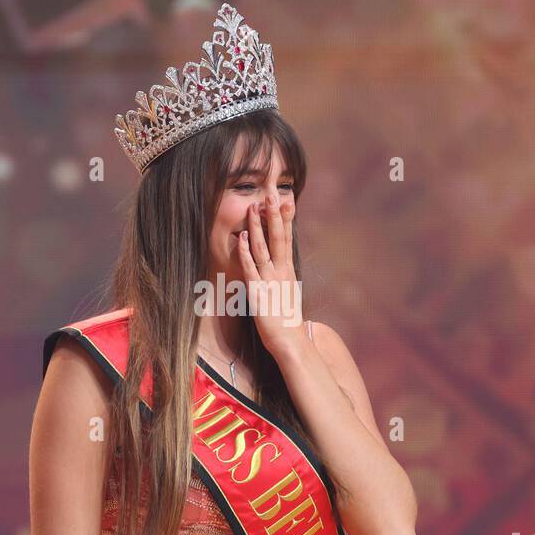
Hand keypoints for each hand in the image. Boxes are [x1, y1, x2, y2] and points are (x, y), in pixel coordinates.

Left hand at [238, 192, 304, 357]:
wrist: (291, 342)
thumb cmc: (287, 319)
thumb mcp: (286, 292)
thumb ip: (282, 276)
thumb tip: (279, 264)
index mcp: (289, 270)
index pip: (288, 238)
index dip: (287, 218)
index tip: (287, 198)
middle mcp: (282, 271)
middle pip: (279, 237)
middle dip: (275, 214)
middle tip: (273, 192)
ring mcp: (271, 280)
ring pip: (264, 247)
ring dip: (259, 226)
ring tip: (256, 205)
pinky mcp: (259, 292)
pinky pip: (251, 267)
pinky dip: (246, 251)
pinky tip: (243, 236)